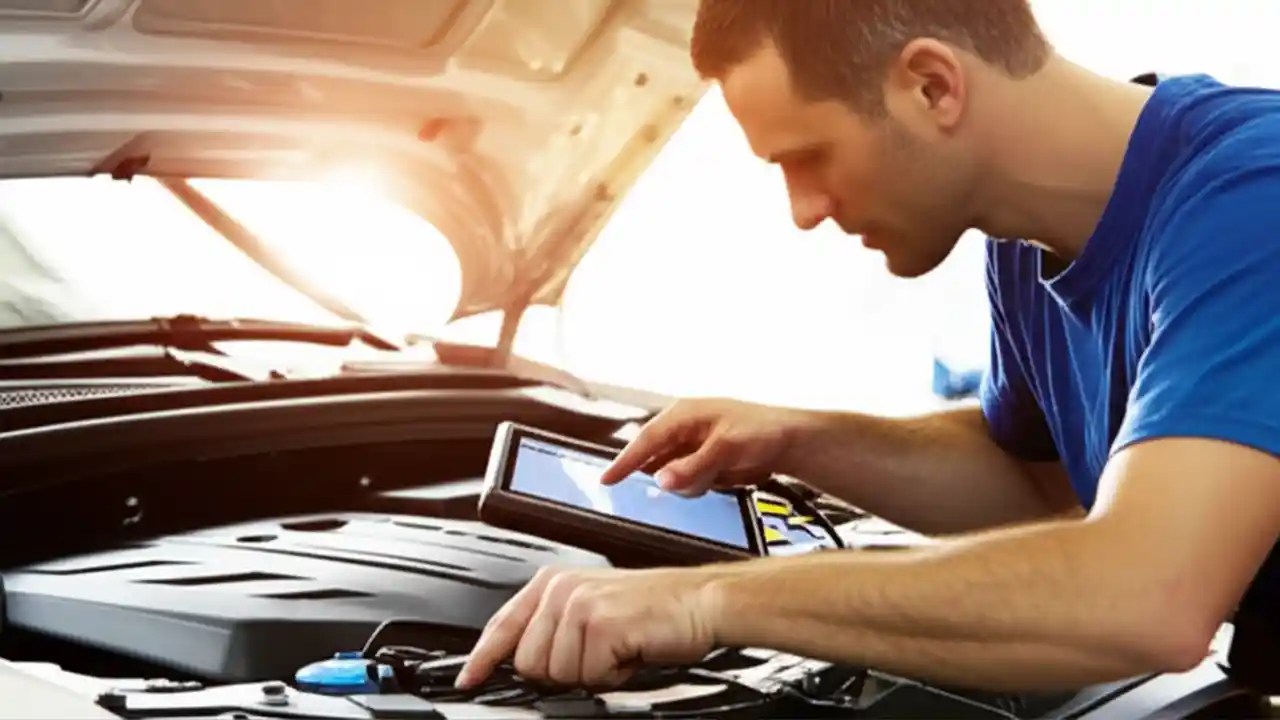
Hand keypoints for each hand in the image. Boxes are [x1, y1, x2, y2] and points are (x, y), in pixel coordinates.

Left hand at [456, 566, 718, 689]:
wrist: (699, 602)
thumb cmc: (654, 610)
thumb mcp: (594, 610)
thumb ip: (555, 629)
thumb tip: (525, 662)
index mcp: (554, 582)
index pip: (503, 624)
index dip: (482, 658)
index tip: (468, 679)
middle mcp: (561, 588)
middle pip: (528, 661)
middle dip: (562, 672)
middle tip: (598, 655)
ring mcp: (579, 604)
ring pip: (556, 672)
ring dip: (590, 674)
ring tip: (616, 650)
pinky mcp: (600, 623)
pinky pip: (588, 675)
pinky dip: (612, 674)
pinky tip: (629, 652)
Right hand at [601, 398, 810, 495]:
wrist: (791, 441)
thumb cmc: (760, 433)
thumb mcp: (725, 449)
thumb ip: (692, 466)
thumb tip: (660, 480)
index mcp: (683, 415)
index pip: (646, 440)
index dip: (625, 461)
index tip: (606, 481)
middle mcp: (683, 429)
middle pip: (658, 461)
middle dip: (674, 474)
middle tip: (702, 474)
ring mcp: (693, 446)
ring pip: (674, 476)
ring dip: (694, 482)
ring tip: (722, 472)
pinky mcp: (704, 461)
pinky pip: (690, 481)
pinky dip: (703, 483)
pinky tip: (724, 475)